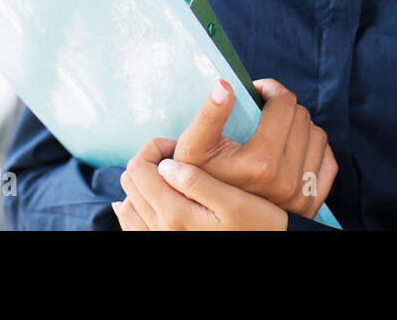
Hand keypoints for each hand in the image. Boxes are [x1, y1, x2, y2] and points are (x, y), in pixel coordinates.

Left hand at [114, 136, 288, 229]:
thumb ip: (198, 181)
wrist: (268, 251)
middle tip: (177, 158)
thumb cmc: (258, 227)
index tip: (180, 145)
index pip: (140, 167)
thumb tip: (166, 164)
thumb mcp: (236, 203)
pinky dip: (136, 206)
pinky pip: (132, 224)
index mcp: (175, 214)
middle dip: (150, 161)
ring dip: (144, 182)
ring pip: (128, 202)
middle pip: (131, 181)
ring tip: (171, 177)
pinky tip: (155, 198)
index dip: (157, 147)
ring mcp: (158, 240)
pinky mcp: (160, 244)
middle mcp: (160, 230)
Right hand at [173, 77, 337, 217]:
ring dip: (299, 126)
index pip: (284, 103)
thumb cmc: (200, 179)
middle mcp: (287, 180)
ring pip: (318, 135)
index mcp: (262, 163)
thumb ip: (209, 115)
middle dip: (283, 106)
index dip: (270, 89)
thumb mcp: (194, 147)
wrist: (215, 221)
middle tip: (264, 110)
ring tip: (277, 129)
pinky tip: (292, 148)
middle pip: (302, 116)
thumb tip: (225, 85)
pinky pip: (328, 162)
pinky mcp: (312, 203)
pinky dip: (313, 149)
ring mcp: (302, 194)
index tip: (257, 92)